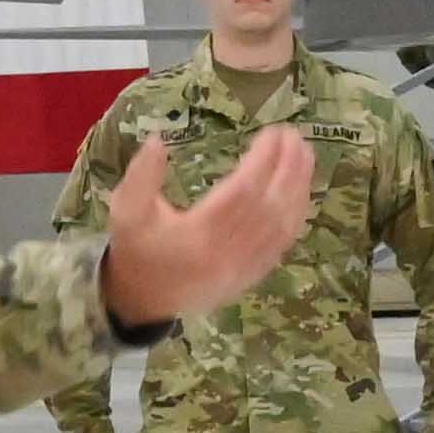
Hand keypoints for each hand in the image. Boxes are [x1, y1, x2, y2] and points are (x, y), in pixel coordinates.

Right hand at [99, 127, 313, 328]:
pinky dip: (296, 218)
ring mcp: (243, 268)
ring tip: (306, 156)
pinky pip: (281, 246)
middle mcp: (227, 253)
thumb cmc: (136, 248)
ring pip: (281, 227)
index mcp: (197, 235)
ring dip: (298, 190)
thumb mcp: (126, 209)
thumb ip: (141, 175)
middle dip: (288, 169)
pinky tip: (302, 194)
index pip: (241, 191)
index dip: (262, 160)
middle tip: (297, 137)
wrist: (142, 300)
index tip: (272, 132)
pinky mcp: (251, 276)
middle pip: (269, 206)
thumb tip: (157, 139)